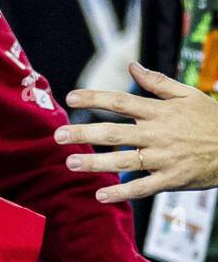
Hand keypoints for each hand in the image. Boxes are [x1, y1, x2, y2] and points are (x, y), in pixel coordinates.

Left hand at [55, 61, 217, 201]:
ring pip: (124, 161)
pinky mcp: (172, 179)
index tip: (70, 98)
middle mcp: (158, 134)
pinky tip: (100, 195)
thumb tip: (132, 66)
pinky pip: (142, 187)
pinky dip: (121, 192)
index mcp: (159, 112)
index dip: (94, 99)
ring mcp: (164, 158)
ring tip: (70, 163)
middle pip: (114, 133)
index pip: (120, 102)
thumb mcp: (187, 95)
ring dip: (95, 163)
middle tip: (58, 136)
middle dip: (84, 134)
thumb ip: (157, 82)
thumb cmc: (211, 119)